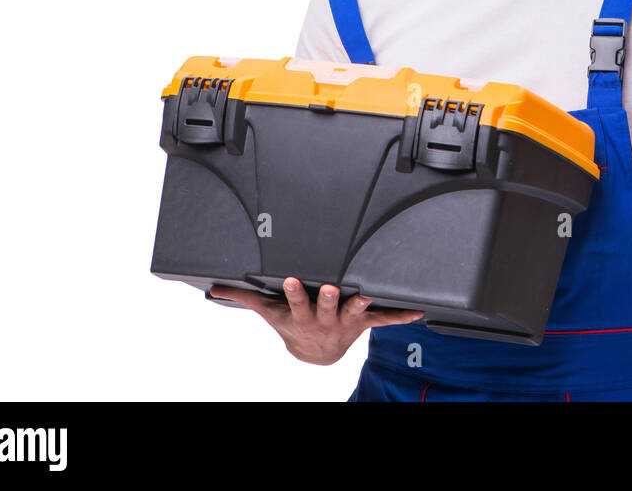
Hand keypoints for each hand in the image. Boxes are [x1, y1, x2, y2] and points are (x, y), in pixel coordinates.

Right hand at [209, 277, 424, 365]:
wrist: (314, 353)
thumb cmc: (292, 324)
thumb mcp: (269, 312)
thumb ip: (244, 297)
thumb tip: (215, 288)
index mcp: (301, 315)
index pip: (294, 302)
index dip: (292, 292)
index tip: (290, 279)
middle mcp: (324, 320)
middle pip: (325, 308)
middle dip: (327, 298)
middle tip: (330, 287)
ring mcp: (346, 322)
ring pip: (355, 312)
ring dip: (363, 305)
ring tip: (370, 295)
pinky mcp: (364, 322)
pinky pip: (384, 320)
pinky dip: (400, 317)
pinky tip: (417, 313)